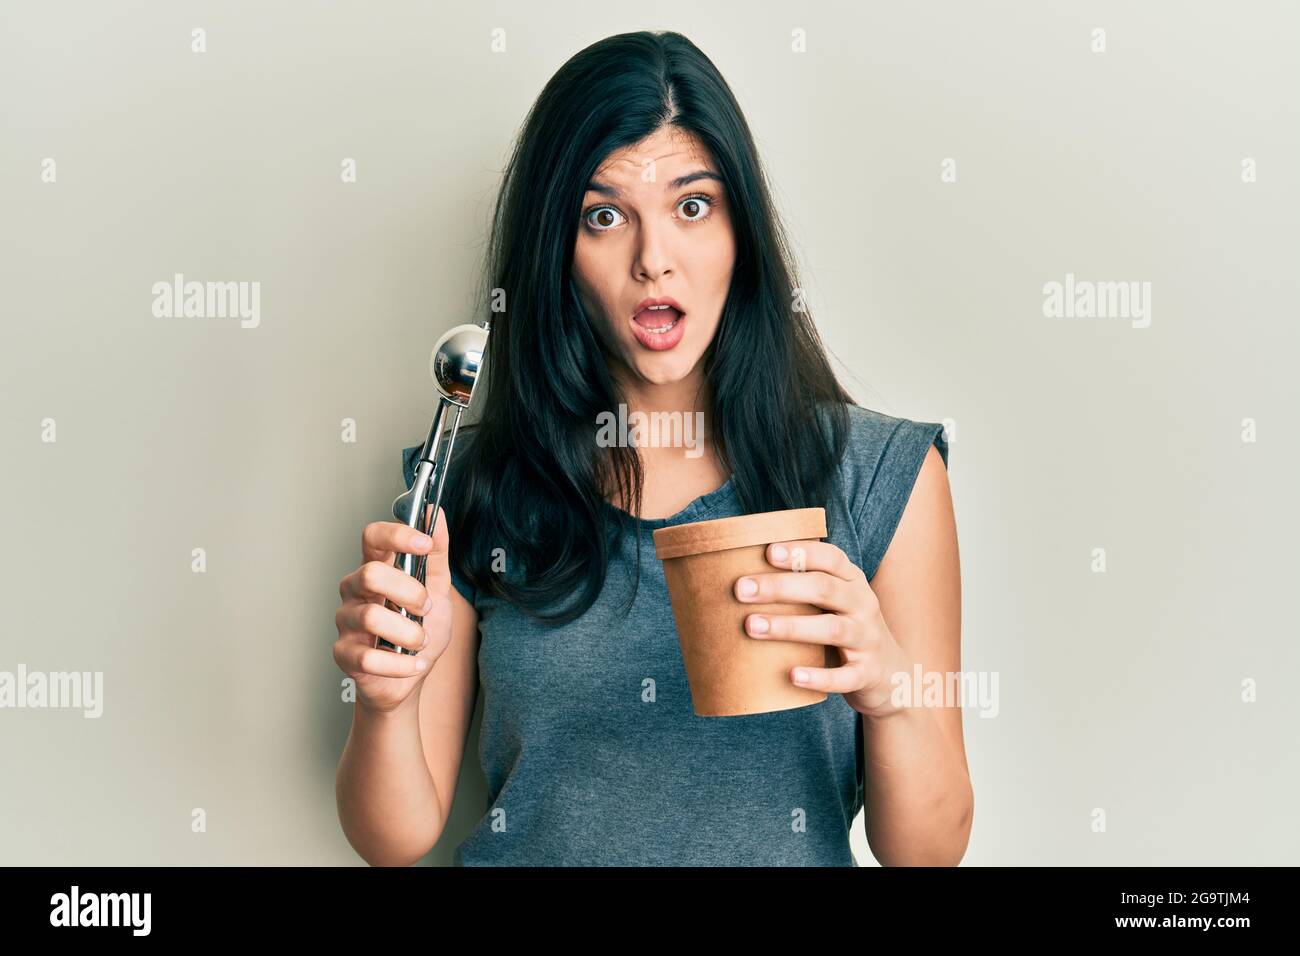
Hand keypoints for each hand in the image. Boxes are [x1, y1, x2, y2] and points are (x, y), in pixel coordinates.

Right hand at [333, 503, 455, 713]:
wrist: (409, 680)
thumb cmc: (419, 631)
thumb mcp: (438, 589)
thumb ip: (436, 554)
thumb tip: (437, 514)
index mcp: (377, 568)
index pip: (373, 537)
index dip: (397, 535)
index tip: (423, 543)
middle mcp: (355, 590)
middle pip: (371, 574)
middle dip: (408, 591)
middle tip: (425, 607)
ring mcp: (346, 621)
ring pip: (371, 617)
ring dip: (409, 633)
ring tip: (421, 641)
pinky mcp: (343, 654)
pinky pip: (369, 657)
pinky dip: (401, 663)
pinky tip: (414, 663)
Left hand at [733, 539, 913, 718]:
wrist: (892, 676)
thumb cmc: (845, 630)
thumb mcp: (833, 604)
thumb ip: (801, 589)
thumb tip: (741, 580)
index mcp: (852, 582)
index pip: (831, 558)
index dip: (802, 552)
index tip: (768, 552)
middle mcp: (863, 605)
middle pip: (824, 589)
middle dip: (780, 587)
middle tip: (741, 589)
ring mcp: (867, 639)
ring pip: (831, 628)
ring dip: (790, 626)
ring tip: (752, 626)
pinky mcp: (867, 674)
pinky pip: (844, 676)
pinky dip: (819, 676)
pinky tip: (792, 675)